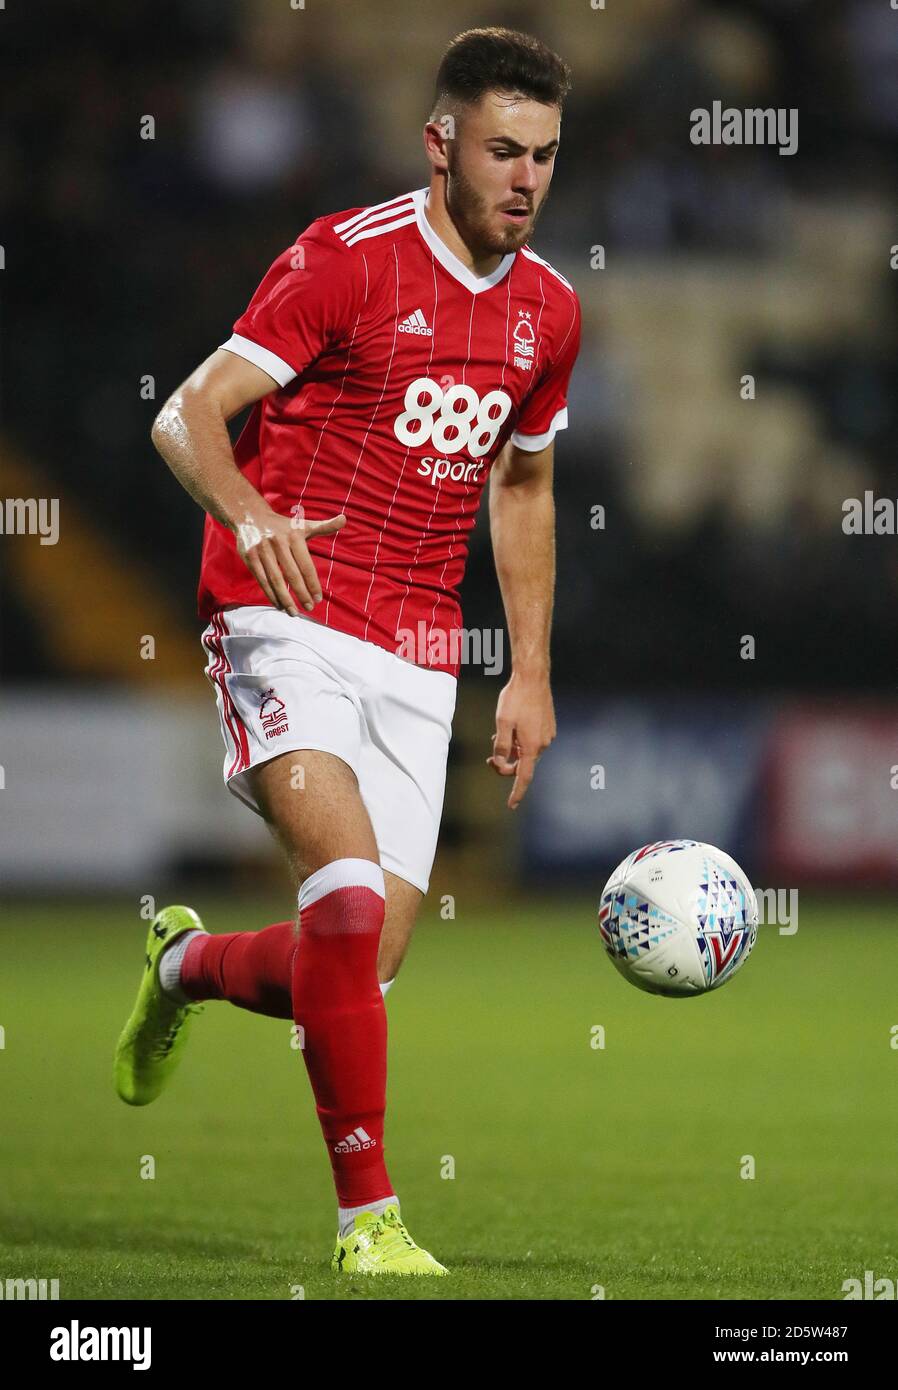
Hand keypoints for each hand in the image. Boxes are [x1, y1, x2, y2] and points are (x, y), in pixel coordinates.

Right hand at [235, 507, 345, 615]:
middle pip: (292, 575)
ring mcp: (262, 550)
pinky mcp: (250, 558)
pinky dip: (271, 594)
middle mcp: (278, 543)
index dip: (313, 584)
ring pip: (276, 580)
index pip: (306, 565)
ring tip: (294, 612)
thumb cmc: (283, 527)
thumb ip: (324, 526)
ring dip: (285, 599)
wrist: (250, 517)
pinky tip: (279, 605)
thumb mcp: (303, 525)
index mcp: (294, 537)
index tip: (318, 599)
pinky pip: (262, 580)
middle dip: (301, 594)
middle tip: (309, 608)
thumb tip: (344, 519)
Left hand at [486, 670, 555, 809]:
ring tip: (498, 736)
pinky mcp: (549, 726)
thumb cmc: (516, 699)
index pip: (523, 776)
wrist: (533, 678)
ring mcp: (548, 734)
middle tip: (490, 759)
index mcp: (532, 746)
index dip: (517, 792)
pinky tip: (512, 729)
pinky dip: (521, 742)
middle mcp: (543, 743)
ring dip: (513, 751)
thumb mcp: (502, 723)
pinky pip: (533, 742)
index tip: (511, 805)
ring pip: (527, 752)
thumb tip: (501, 764)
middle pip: (523, 765)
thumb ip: (501, 747)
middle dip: (506, 765)